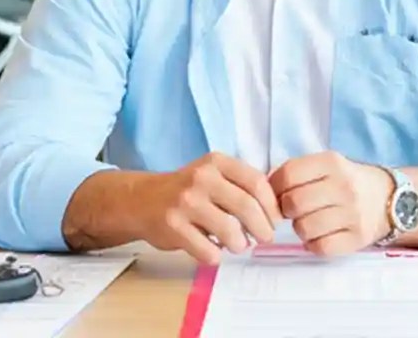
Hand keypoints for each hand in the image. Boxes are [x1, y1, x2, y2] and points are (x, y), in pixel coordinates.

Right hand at [138, 152, 281, 264]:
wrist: (141, 200)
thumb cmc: (186, 190)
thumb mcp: (213, 174)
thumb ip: (241, 184)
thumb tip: (275, 211)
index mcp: (216, 162)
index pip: (256, 182)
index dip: (271, 205)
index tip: (276, 220)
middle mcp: (201, 178)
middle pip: (247, 207)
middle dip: (263, 228)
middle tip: (265, 238)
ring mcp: (186, 203)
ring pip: (230, 231)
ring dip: (240, 244)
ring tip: (238, 245)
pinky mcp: (174, 227)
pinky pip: (208, 251)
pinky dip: (216, 255)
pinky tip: (213, 250)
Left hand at [268, 151, 394, 255]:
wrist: (388, 198)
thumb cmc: (346, 182)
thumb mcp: (325, 165)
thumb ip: (295, 173)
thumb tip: (262, 190)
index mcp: (332, 163)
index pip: (288, 175)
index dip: (274, 188)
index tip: (278, 194)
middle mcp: (344, 186)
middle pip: (293, 203)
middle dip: (286, 210)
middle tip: (293, 211)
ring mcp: (353, 214)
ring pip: (304, 228)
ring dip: (299, 227)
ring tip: (310, 221)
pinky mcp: (357, 238)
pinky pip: (320, 247)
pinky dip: (313, 244)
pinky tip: (320, 235)